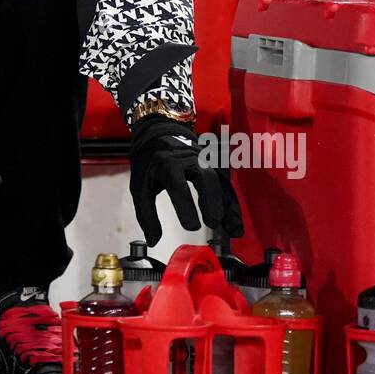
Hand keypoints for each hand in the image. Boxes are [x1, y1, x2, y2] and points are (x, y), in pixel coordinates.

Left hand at [128, 116, 243, 246]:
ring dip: (228, 207)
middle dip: (211, 201)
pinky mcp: (213, 166)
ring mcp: (204, 161)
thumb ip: (146, 214)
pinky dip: (231, 204)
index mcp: (167, 163)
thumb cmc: (149, 163)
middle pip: (205, 178)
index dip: (186, 206)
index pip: (178, 185)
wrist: (159, 133)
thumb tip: (154, 240)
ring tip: (233, 230)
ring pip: (220, 182)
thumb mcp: (140, 186)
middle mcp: (188, 159)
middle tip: (213, 223)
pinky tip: (235, 223)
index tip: (191, 227)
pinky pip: (225, 186)